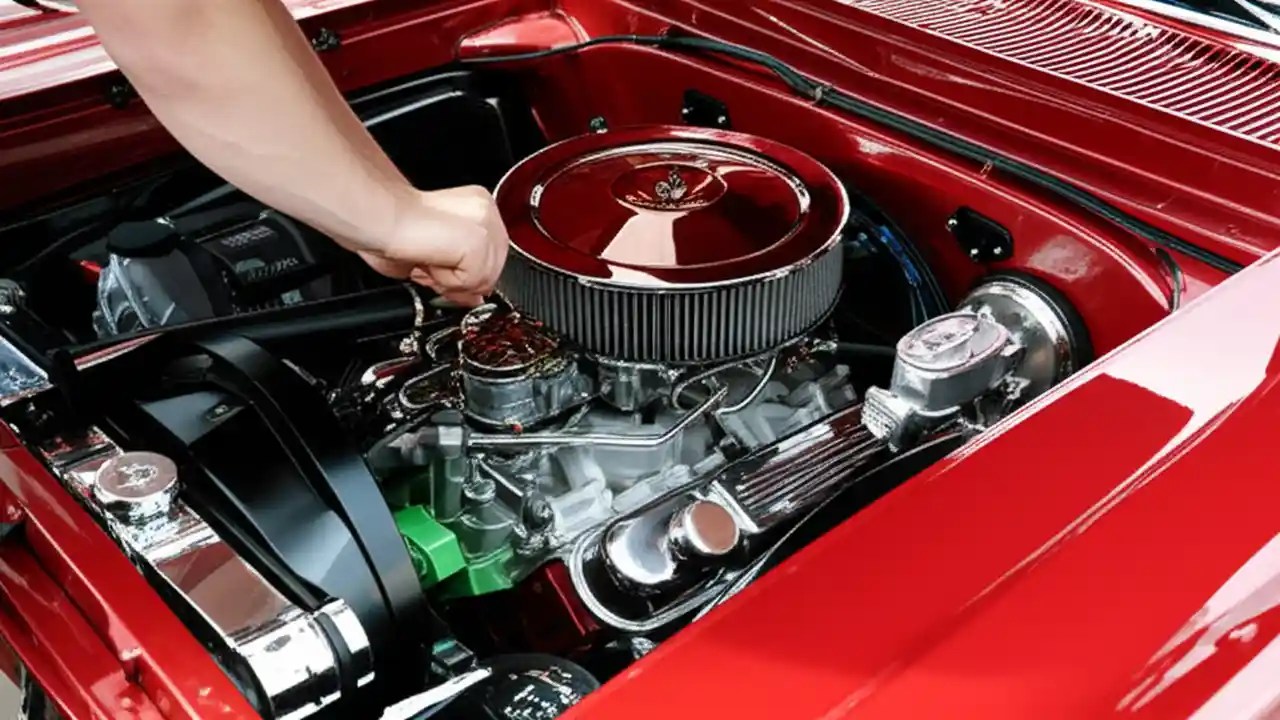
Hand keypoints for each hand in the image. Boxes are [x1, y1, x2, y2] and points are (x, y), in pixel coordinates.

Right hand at [358, 185, 508, 306]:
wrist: (374, 218)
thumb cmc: (389, 229)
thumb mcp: (436, 255)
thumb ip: (462, 273)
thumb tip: (476, 299)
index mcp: (476, 206)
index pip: (491, 257)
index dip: (465, 275)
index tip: (438, 270)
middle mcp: (485, 209)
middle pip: (493, 271)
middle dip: (460, 281)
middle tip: (428, 267)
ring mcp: (485, 222)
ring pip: (485, 279)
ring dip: (449, 281)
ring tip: (426, 260)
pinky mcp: (479, 239)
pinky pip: (474, 281)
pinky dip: (447, 281)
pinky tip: (429, 259)